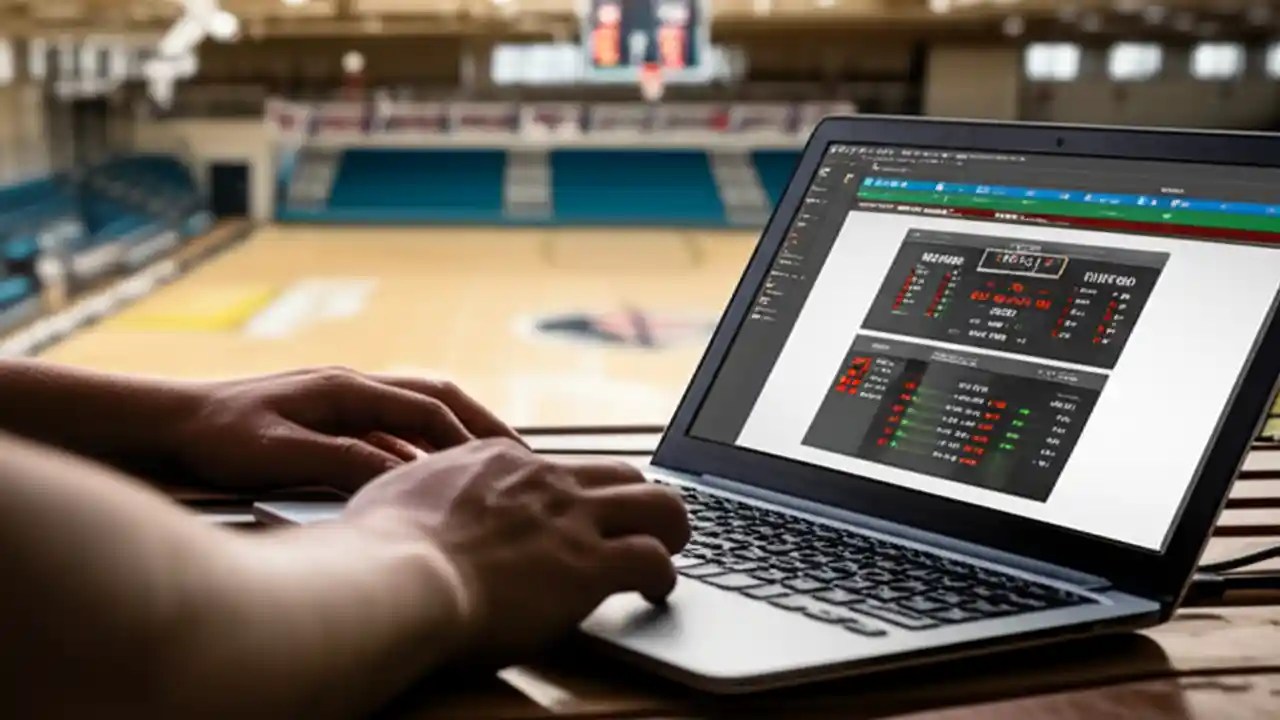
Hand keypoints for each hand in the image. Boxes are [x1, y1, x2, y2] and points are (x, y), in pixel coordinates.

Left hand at [172, 367, 521, 491]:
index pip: (427, 409)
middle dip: (480, 425)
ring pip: (417, 416)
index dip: (470, 435)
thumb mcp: (280, 452)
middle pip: (436, 399)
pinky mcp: (331, 422)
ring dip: (455, 437)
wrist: (171, 425)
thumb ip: (342, 460)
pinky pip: (392, 433)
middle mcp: (352, 388)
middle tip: (519, 456)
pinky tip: (431, 480)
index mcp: (346, 388)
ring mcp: (343, 403)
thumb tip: (402, 476)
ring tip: (488, 468)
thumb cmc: (216, 437)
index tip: (504, 463)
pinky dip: (423, 451)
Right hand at [342, 439, 690, 665]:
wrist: (397, 577)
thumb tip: (413, 496)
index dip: (574, 494)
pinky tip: (653, 592)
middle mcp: (546, 480)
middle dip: (639, 501)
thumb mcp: (396, 491)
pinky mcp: (591, 565)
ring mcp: (573, 519)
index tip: (574, 516)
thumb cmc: (380, 546)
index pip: (560, 466)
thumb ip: (420, 488)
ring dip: (671, 530)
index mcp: (500, 461)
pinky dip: (663, 576)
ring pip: (661, 504)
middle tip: (639, 529)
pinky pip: (655, 560)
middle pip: (623, 472)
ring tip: (668, 553)